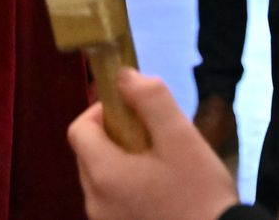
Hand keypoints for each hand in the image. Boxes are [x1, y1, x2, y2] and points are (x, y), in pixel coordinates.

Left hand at [69, 69, 239, 219]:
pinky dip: (125, 188)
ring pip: (99, 179)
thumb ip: (150, 98)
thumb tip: (123, 76)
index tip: (130, 110)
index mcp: (103, 174)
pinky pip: (111, 202)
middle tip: (149, 136)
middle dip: (112, 136)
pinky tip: (159, 190)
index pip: (79, 129)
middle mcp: (95, 202)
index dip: (100, 110)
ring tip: (158, 165)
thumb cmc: (200, 193)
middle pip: (87, 154)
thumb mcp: (181, 137)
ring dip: (120, 163)